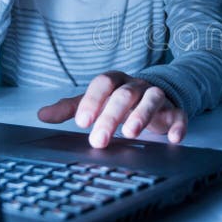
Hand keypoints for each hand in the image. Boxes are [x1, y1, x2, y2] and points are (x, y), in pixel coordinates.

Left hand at [37, 71, 186, 147]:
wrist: (159, 93)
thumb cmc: (121, 100)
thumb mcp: (97, 101)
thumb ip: (72, 107)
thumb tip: (42, 115)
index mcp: (116, 82)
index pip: (104, 83)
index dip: (93, 100)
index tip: (82, 122)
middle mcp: (137, 86)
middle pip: (125, 94)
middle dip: (111, 116)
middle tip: (98, 140)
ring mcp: (158, 96)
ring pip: (152, 99)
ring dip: (142, 115)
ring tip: (130, 133)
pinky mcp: (175, 109)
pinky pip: (179, 114)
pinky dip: (178, 125)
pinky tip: (173, 138)